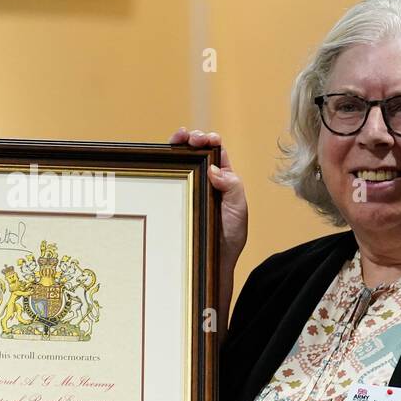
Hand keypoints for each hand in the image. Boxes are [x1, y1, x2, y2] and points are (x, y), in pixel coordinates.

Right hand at [169, 128, 246, 265]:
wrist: (212, 262)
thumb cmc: (229, 238)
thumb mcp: (238, 210)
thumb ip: (231, 187)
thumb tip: (214, 169)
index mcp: (223, 180)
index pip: (216, 153)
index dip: (211, 140)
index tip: (207, 139)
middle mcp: (205, 181)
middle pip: (196, 152)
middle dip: (192, 138)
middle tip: (190, 138)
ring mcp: (188, 189)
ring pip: (180, 162)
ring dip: (177, 145)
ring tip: (177, 138)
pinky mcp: (175, 199)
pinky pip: (167, 180)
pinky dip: (163, 165)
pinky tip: (162, 157)